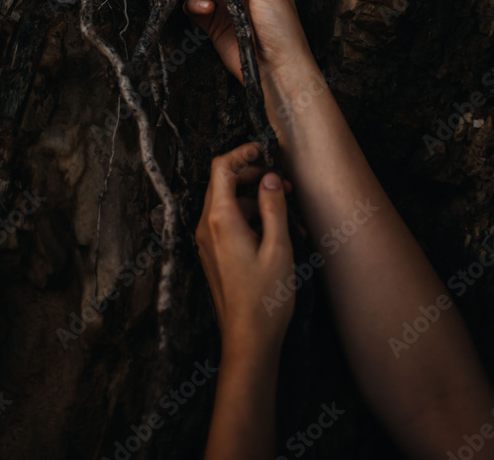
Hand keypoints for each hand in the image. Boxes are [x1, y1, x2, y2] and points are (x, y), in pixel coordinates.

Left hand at [195, 142, 294, 357]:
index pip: (222, 167)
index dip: (242, 153)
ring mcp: (207, 241)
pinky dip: (249, 218)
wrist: (248, 340)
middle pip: (223, 183)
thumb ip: (274, 207)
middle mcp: (207, 226)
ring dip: (254, 199)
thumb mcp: (278, 247)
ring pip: (227, 204)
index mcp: (220, 219)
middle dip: (253, 176)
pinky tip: (275, 232)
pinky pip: (228, 223)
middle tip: (282, 184)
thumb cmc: (266, 298)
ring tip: (286, 210)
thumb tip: (270, 178)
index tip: (265, 152)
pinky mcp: (213, 254)